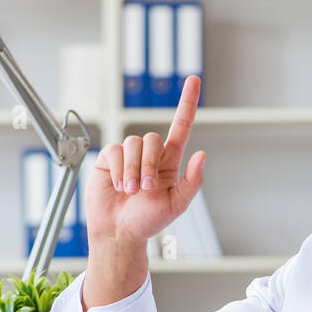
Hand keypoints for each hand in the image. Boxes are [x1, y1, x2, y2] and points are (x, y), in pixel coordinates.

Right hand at [83, 74, 205, 245]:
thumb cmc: (148, 221)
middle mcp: (149, 155)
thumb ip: (192, 181)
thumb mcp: (177, 205)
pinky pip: (115, 150)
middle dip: (148, 165)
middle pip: (151, 138)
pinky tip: (119, 186)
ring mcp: (129, 156)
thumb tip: (202, 155)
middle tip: (145, 190)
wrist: (119, 232)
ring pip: (133, 143)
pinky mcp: (109, 159)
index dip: (187, 103)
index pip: (181, 126)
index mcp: (169, 162)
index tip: (194, 79)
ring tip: (131, 191)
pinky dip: (120, 170)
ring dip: (133, 170)